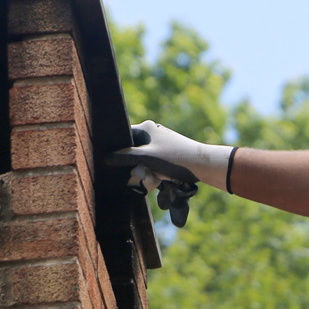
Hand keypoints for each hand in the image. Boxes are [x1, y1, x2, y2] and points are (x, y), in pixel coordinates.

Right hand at [108, 121, 232, 190]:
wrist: (203, 165)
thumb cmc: (174, 158)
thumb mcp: (146, 158)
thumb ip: (124, 157)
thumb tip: (105, 157)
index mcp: (146, 128)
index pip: (123, 136)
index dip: (116, 148)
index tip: (111, 161)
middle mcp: (152, 133)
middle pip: (132, 151)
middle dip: (133, 165)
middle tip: (138, 174)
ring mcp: (160, 145)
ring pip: (142, 161)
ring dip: (144, 172)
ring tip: (151, 179)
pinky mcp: (166, 156)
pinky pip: (152, 166)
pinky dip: (153, 174)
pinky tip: (157, 181)